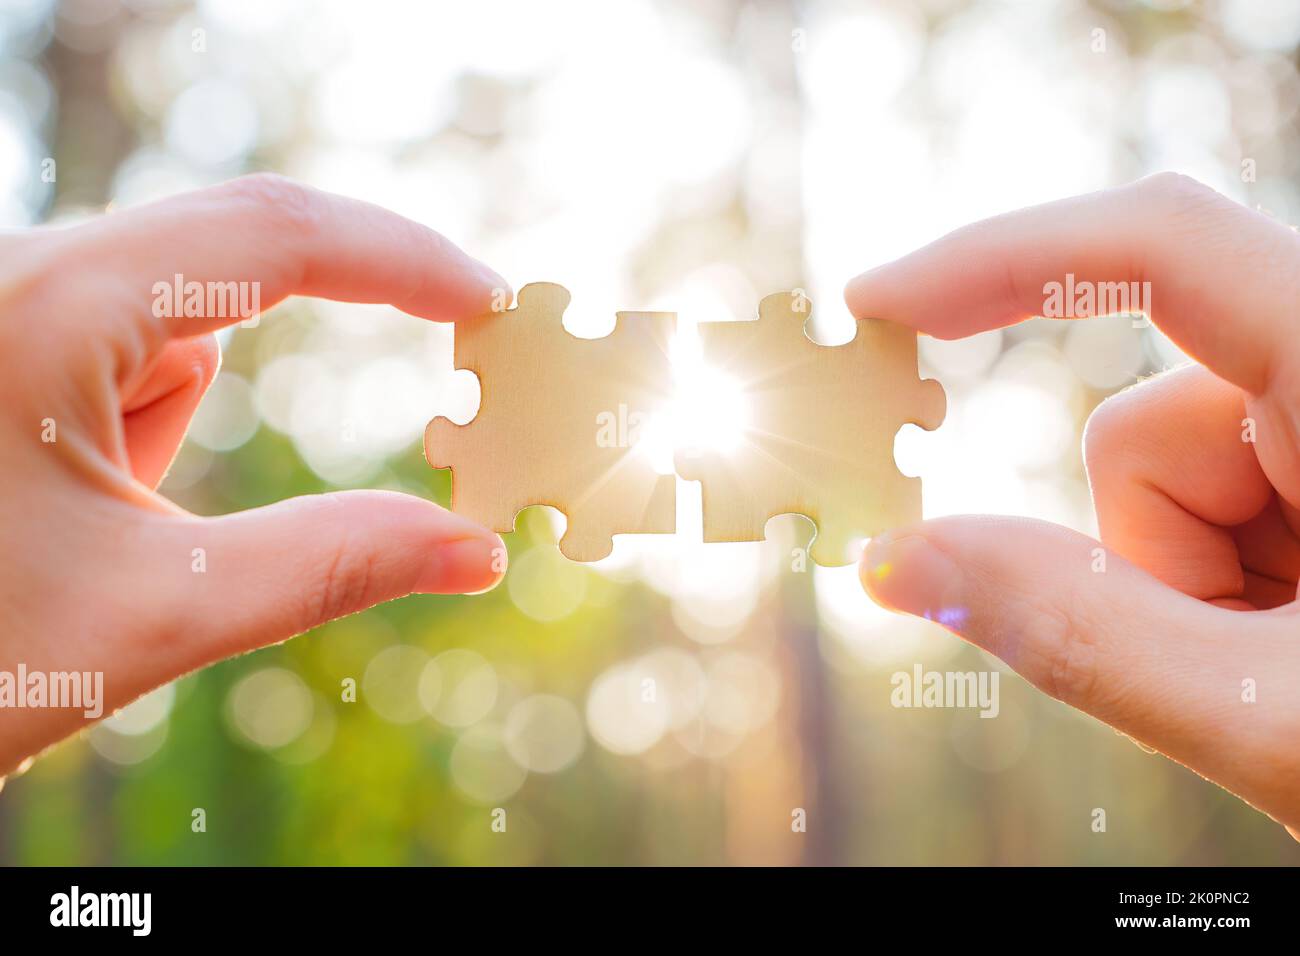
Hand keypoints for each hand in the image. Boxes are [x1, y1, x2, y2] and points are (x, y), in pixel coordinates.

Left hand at [0, 174, 506, 775]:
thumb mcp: (150, 613)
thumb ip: (331, 565)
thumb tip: (474, 552)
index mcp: (51, 306)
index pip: (275, 235)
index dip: (405, 260)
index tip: (492, 301)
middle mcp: (22, 275)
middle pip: (226, 278)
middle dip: (283, 365)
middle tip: (352, 428)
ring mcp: (7, 308)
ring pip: (164, 335)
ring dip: (174, 427)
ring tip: (88, 535)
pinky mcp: (2, 346)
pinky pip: (114, 361)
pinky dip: (139, 427)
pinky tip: (59, 509)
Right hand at [847, 173, 1299, 838]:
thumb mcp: (1277, 718)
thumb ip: (1074, 633)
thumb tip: (896, 561)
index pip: (1167, 247)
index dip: (1002, 258)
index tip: (881, 304)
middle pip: (1149, 425)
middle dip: (1151, 558)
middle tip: (1240, 671)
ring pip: (1172, 477)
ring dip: (1190, 586)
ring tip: (1287, 670)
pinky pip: (1213, 505)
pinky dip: (1220, 586)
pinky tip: (1297, 645)